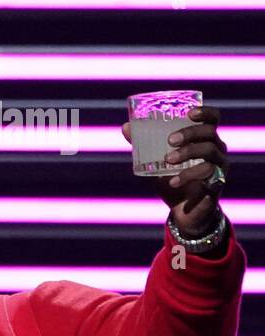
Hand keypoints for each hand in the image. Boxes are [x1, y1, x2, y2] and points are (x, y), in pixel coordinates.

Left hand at [122, 103, 228, 235]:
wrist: (183, 213)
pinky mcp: (218, 181)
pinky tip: (172, 182)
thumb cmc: (173, 182)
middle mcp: (216, 148)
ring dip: (187, 153)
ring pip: (209, 150)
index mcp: (204, 139)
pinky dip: (188, 176)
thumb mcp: (156, 163)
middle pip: (209, 132)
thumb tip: (125, 127)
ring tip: (168, 160)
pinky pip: (207, 173)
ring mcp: (220, 164)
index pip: (213, 118)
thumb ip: (144, 146)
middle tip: (170, 140)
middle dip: (190, 133)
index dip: (205, 112)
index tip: (189, 113)